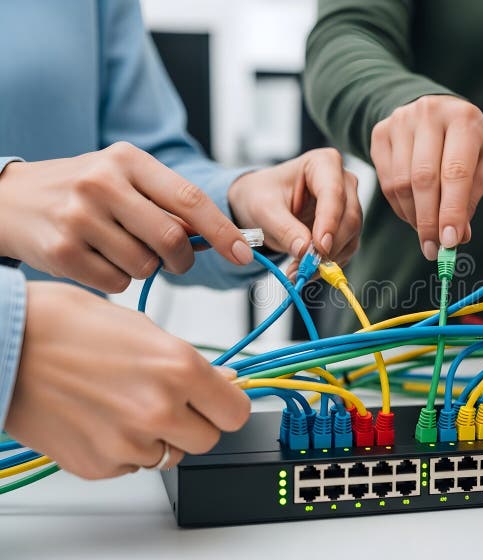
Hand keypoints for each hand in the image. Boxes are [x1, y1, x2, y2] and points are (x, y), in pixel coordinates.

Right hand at [0, 142, 251, 292]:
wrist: (7, 200)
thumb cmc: (79, 191)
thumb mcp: (122, 179)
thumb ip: (166, 203)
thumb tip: (217, 238)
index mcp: (127, 160)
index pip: (190, 198)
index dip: (223, 231)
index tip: (243, 252)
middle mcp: (102, 183)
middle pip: (171, 239)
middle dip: (182, 259)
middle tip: (174, 260)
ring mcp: (78, 217)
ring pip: (145, 266)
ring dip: (144, 268)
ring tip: (118, 249)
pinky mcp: (60, 251)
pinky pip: (116, 283)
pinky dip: (116, 280)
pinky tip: (95, 259)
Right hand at [4, 282, 250, 478]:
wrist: (5, 345)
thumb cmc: (66, 326)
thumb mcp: (143, 330)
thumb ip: (189, 363)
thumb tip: (223, 382)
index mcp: (179, 369)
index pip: (236, 412)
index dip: (228, 405)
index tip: (219, 402)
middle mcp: (159, 410)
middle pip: (209, 439)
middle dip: (196, 421)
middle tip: (171, 401)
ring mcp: (128, 443)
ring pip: (171, 455)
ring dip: (160, 437)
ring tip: (126, 405)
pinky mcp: (99, 466)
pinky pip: (132, 465)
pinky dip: (125, 449)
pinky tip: (102, 418)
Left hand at [228, 148, 361, 275]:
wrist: (261, 205)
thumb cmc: (261, 196)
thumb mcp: (264, 210)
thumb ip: (284, 229)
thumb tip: (305, 251)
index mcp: (323, 163)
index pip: (333, 193)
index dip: (329, 221)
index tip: (320, 247)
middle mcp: (343, 182)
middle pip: (349, 217)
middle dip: (328, 247)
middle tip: (306, 267)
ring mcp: (348, 206)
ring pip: (351, 237)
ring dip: (327, 260)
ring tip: (298, 272)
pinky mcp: (346, 228)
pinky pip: (346, 250)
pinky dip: (328, 265)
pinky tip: (306, 270)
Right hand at [370, 95, 482, 259]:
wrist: (433, 110)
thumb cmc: (462, 143)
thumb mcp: (478, 164)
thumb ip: (469, 199)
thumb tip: (457, 237)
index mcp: (463, 119)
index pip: (455, 172)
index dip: (451, 211)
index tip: (450, 242)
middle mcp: (429, 114)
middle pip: (423, 179)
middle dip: (428, 221)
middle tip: (434, 250)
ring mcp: (400, 121)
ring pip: (401, 183)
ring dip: (413, 217)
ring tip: (426, 233)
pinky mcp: (380, 132)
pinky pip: (386, 181)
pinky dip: (400, 207)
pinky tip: (413, 214)